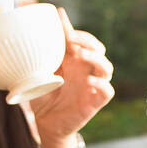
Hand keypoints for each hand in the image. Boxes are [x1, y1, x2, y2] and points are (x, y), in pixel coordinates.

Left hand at [26, 6, 114, 144]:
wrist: (44, 122)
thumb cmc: (43, 94)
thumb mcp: (41, 70)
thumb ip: (45, 50)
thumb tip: (38, 29)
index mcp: (75, 61)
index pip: (85, 40)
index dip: (78, 32)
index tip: (63, 25)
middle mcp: (86, 71)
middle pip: (99, 49)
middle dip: (88, 41)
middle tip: (71, 38)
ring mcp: (93, 86)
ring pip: (107, 68)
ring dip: (96, 58)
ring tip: (81, 55)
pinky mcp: (95, 102)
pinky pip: (108, 91)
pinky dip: (102, 84)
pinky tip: (89, 81)